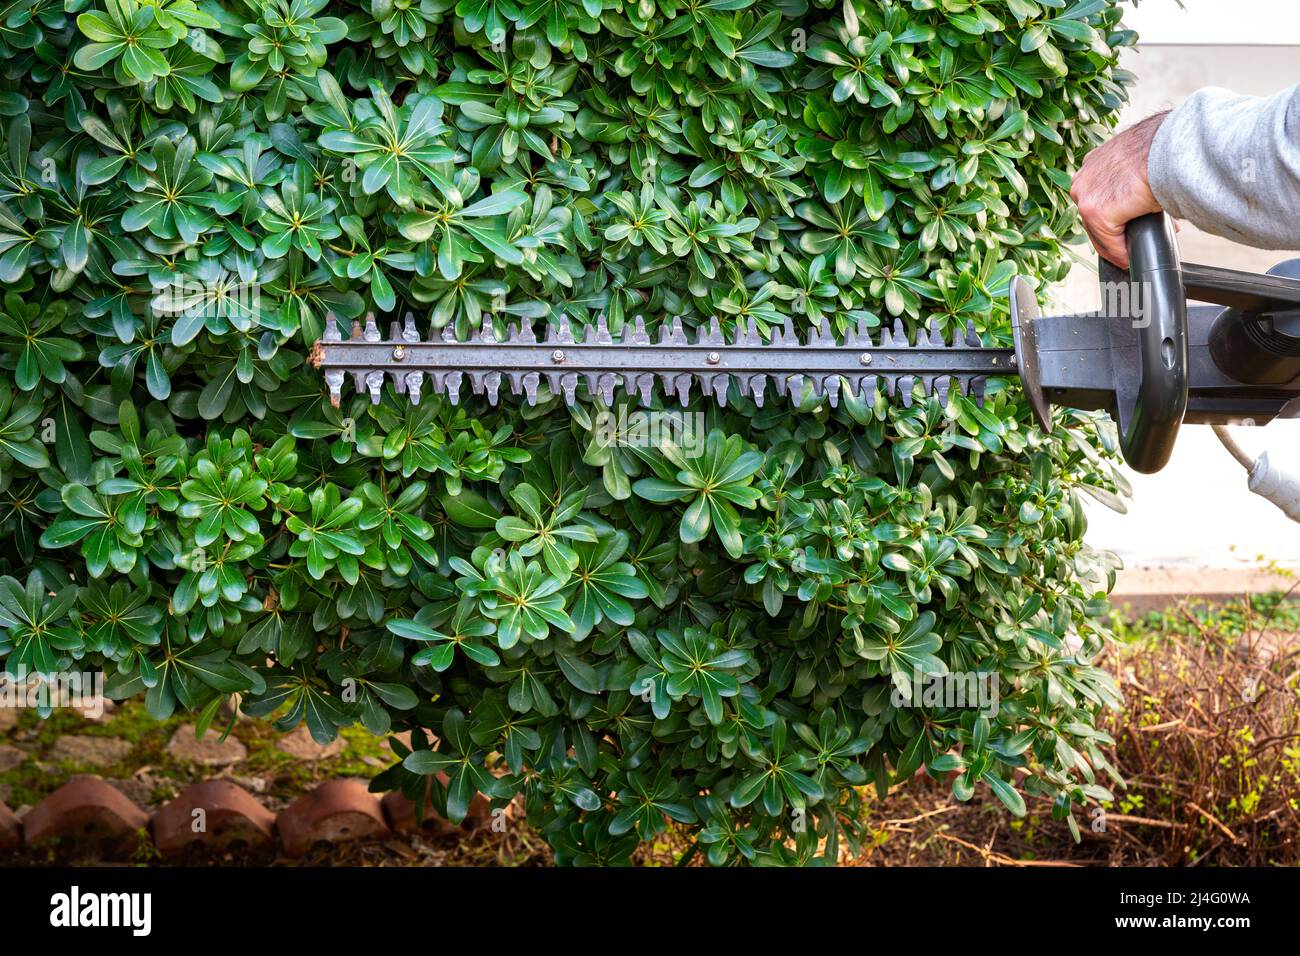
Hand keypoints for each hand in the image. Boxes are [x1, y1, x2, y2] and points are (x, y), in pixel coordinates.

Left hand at [1070, 112, 1168, 268]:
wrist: (1173, 150)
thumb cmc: (1165, 152)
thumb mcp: (1139, 166)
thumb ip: (1129, 183)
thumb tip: (1139, 200)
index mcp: (1094, 164)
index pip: (1099, 201)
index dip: (1116, 219)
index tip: (1130, 229)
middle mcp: (1083, 178)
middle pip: (1095, 219)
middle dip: (1118, 234)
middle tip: (1135, 243)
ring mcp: (1085, 195)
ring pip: (1099, 232)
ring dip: (1118, 246)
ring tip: (1134, 254)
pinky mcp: (1095, 211)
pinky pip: (1107, 241)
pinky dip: (1120, 253)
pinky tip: (1131, 259)